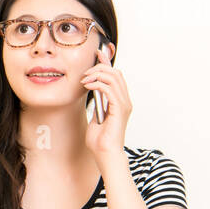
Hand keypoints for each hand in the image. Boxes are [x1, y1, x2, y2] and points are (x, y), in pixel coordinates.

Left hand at [82, 42, 129, 156]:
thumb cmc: (100, 140)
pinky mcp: (119, 109)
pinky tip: (88, 87)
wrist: (105, 154)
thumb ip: (97, 104)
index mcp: (120, 101)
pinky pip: (109, 89)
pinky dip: (98, 84)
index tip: (97, 54)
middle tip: (84, 74)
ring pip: (113, 77)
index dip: (107, 63)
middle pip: (116, 72)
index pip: (116, 76)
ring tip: (84, 81)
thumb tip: (92, 92)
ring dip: (97, 75)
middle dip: (99, 67)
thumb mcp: (96, 117)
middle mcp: (125, 100)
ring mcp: (124, 104)